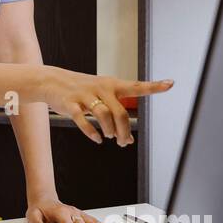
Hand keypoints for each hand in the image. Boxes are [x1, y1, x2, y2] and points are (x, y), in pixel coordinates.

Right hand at [40, 71, 173, 145]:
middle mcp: (101, 88)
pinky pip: (83, 121)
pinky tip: (97, 139)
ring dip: (109, 131)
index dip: (154, 86)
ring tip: (108, 136)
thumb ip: (116, 116)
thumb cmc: (82, 90)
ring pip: (104, 116)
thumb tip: (128, 139)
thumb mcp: (102, 99)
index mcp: (112, 85)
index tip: (170, 84)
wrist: (52, 81)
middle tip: (122, 142)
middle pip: (120, 113)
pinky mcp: (71, 104)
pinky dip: (92, 133)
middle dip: (124, 131)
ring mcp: (85, 95)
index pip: (137, 86)